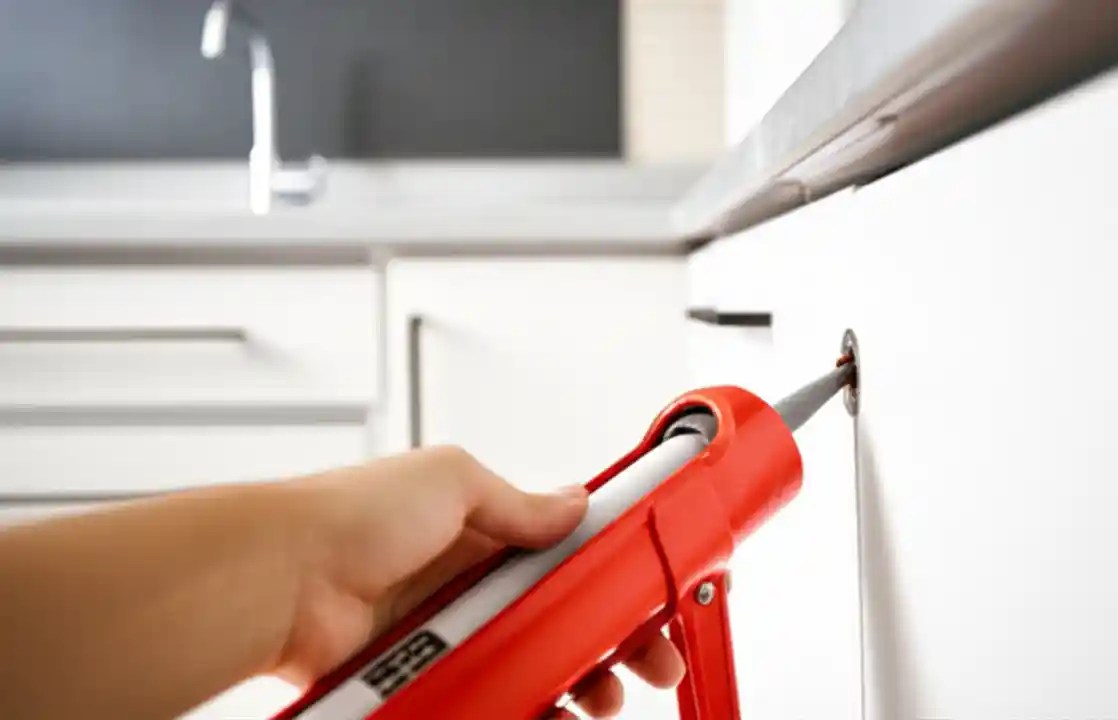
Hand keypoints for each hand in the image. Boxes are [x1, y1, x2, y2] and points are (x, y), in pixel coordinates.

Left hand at [280, 445, 685, 717]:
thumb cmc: (350, 514)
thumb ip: (520, 502)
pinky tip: (548, 714)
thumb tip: (575, 503)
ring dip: (571, 684)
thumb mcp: (453, 479)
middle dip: (606, 644)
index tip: (647, 602)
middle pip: (556, 621)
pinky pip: (484, 693)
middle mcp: (468, 585)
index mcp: (480, 531)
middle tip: (644, 666)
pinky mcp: (425, 673)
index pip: (564, 557)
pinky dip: (518, 704)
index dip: (608, 580)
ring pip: (528, 666)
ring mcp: (448, 634)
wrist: (282, 576)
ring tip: (599, 699)